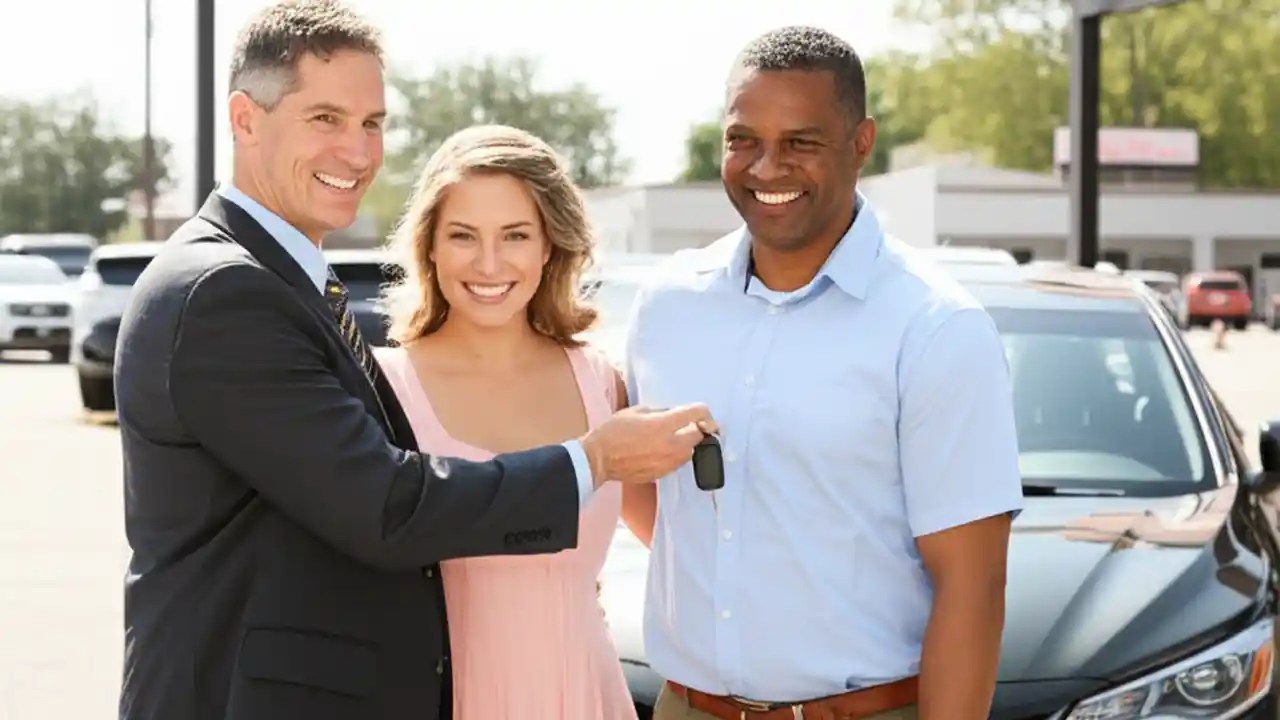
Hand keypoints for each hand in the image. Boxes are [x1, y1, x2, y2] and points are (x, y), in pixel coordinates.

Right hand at [579, 404, 716, 486]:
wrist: (599, 459)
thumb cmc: (612, 433)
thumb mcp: (636, 411)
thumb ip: (659, 412)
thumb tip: (673, 414)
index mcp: (663, 425)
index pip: (696, 415)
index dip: (703, 411)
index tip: (702, 412)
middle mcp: (670, 445)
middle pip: (699, 436)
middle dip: (697, 428)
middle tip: (689, 424)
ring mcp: (667, 462)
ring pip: (690, 452)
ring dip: (687, 443)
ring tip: (674, 437)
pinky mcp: (661, 474)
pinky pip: (678, 463)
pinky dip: (676, 455)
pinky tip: (662, 449)